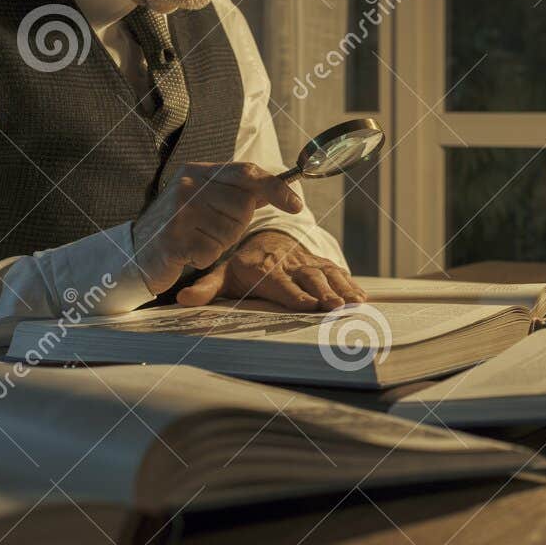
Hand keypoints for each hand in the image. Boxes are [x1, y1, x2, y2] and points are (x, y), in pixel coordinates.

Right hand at [131, 162, 303, 294]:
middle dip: (236, 225)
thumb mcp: (207, 199)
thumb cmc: (181, 226)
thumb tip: (281, 189)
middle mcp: (186, 185)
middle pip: (242, 206)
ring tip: (196, 240)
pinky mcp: (172, 238)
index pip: (246, 172)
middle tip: (210, 229)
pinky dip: (204, 258)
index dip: (275, 188)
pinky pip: (211, 252)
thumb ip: (239, 192)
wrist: (136, 252)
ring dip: (218, 243)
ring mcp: (177, 211)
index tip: (296, 205)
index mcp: (197, 171)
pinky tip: (187, 253)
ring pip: (229, 232)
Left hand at [174, 229, 366, 309]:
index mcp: (265, 269)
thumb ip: (205, 288)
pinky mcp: (320, 263)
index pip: (280, 282)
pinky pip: (337, 272)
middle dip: (323, 293)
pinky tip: (361, 298)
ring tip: (354, 303)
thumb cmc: (242, 264)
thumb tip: (183, 301)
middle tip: (335, 306)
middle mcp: (288, 265)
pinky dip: (350, 284)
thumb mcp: (222, 273)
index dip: (294, 293)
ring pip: (326, 275)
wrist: (264, 238)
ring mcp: (306, 263)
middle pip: (308, 279)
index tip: (308, 305)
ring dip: (341, 289)